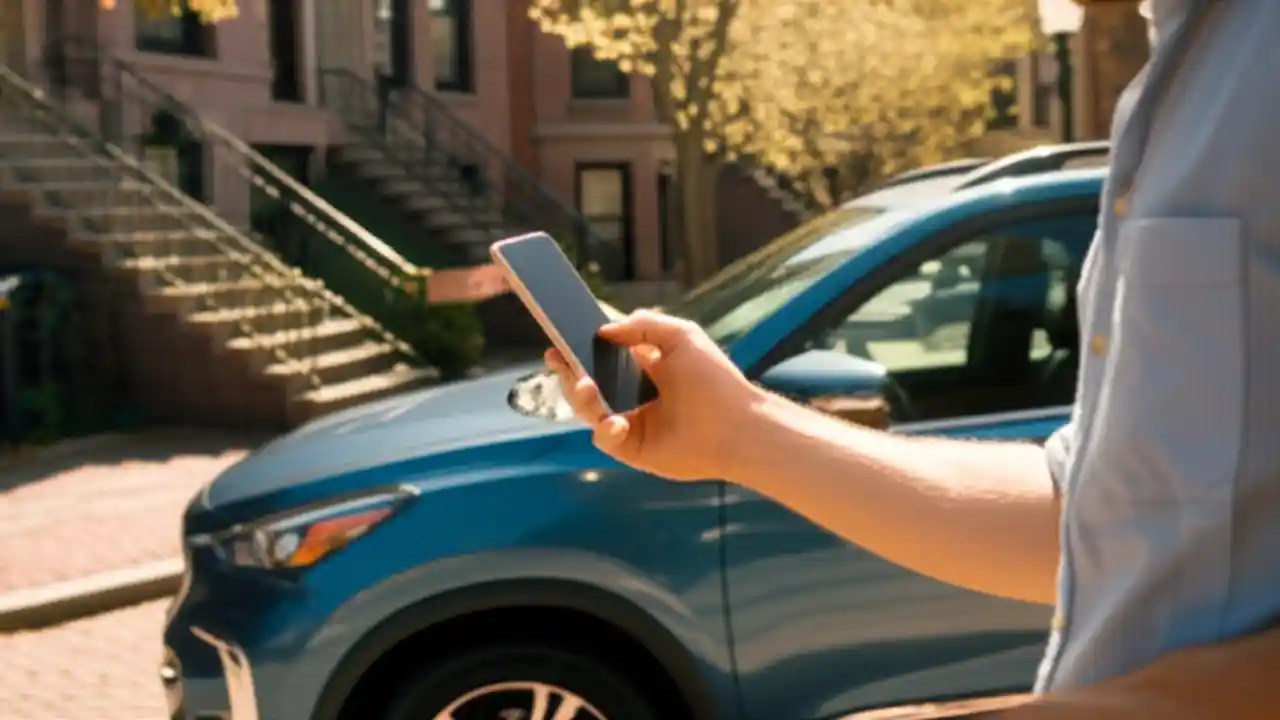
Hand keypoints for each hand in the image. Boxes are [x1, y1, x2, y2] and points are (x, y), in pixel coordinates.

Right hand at [545, 309, 761, 480]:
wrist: (738, 426)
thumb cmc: (715, 379)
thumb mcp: (681, 336)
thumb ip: (643, 324)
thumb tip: (604, 329)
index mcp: (643, 367)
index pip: (602, 355)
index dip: (579, 346)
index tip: (559, 336)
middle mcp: (633, 394)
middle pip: (587, 382)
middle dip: (568, 371)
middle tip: (554, 357)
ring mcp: (630, 422)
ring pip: (589, 410)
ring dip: (580, 397)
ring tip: (586, 386)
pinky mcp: (633, 449)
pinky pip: (605, 438)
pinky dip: (606, 428)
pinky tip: (619, 422)